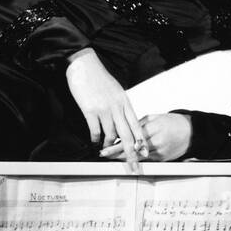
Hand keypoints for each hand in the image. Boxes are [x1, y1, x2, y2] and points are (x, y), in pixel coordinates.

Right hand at [65, 49, 146, 171]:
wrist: (85, 65)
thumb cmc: (99, 77)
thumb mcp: (116, 91)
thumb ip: (121, 106)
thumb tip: (124, 120)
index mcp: (125, 102)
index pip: (137, 126)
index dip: (142, 141)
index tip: (145, 154)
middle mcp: (117, 107)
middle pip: (128, 135)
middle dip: (132, 154)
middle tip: (134, 166)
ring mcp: (104, 109)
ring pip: (111, 135)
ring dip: (109, 146)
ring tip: (106, 151)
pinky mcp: (90, 110)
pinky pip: (95, 131)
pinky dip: (95, 139)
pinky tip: (94, 142)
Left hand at [101, 113, 191, 163]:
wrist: (192, 132)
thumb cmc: (173, 122)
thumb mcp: (155, 117)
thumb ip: (139, 123)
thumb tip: (123, 128)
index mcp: (154, 128)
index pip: (131, 137)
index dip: (118, 143)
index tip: (106, 146)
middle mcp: (157, 142)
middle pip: (132, 150)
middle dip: (116, 153)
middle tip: (103, 154)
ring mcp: (160, 152)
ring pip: (137, 157)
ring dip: (124, 157)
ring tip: (110, 157)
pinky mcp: (162, 159)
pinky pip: (145, 160)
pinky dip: (135, 159)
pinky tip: (127, 159)